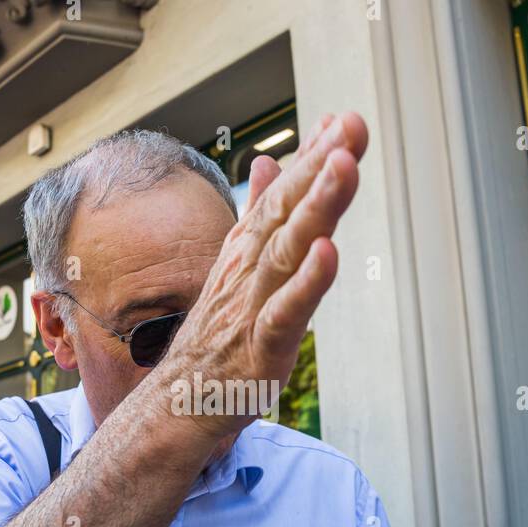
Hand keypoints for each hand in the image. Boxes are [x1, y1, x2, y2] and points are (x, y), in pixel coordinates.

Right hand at [151, 111, 368, 438]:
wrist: (175, 405)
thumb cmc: (213, 342)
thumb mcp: (237, 270)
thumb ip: (257, 216)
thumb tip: (267, 163)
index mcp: (247, 252)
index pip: (283, 194)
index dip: (314, 156)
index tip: (344, 120)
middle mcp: (249, 270)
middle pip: (287, 210)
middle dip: (320, 165)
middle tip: (351, 126)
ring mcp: (253, 306)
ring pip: (288, 249)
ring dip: (317, 206)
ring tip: (343, 166)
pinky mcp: (260, 347)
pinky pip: (286, 310)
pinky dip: (307, 281)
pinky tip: (328, 253)